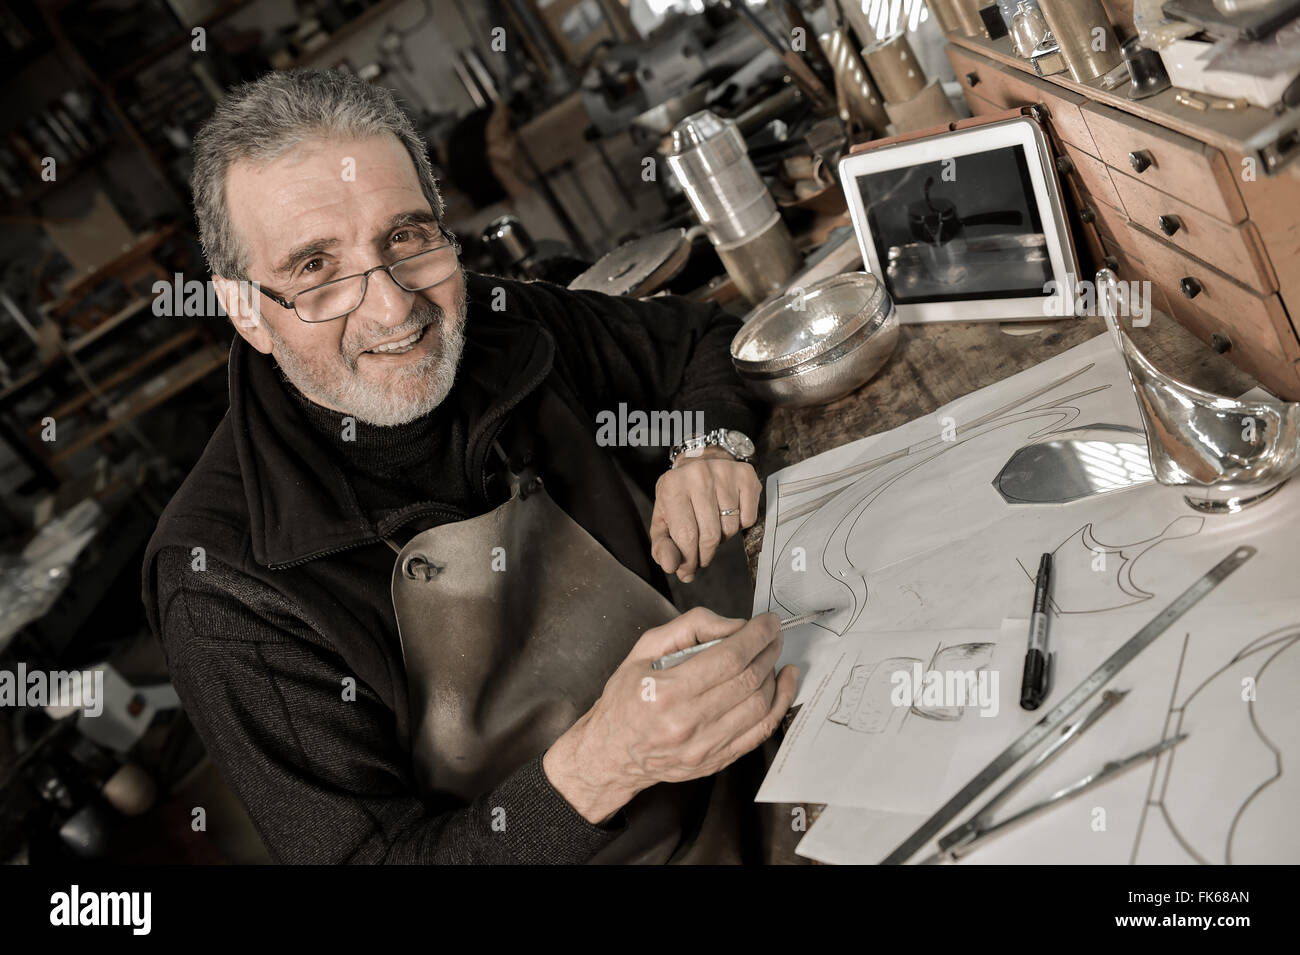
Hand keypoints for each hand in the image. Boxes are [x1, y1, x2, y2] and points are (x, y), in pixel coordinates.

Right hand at [542, 608, 797, 823]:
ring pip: (760, 706)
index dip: (756, 636)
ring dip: (775, 675)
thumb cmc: (627, 697)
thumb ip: (690, 627)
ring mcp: (705, 747)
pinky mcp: (716, 761)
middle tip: (773, 634)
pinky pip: (761, 732)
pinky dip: (779, 704)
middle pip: (748, 680)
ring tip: (773, 655)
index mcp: (666, 691)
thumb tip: (735, 625)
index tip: (768, 622)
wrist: (613, 752)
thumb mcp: (645, 648)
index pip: (728, 658)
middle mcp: (687, 722)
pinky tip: (784, 682)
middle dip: (769, 650)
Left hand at [650, 446, 761, 582]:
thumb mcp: (663, 518)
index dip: (689, 559)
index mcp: (672, 487)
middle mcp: (698, 475)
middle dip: (706, 554)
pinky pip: (748, 518)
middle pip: (710, 535)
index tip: (688, 570)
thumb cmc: (680, 496)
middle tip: (702, 556)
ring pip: (730, 528)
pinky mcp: (746, 476)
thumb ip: (662, 545)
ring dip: (722, 538)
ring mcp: (724, 473)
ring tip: (713, 526)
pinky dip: (740, 525)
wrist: (701, 461)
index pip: (686, 536)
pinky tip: (729, 513)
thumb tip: (672, 566)